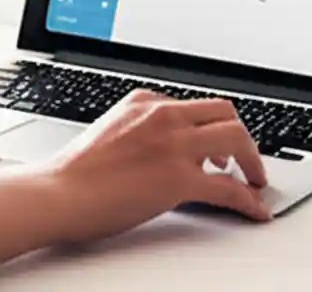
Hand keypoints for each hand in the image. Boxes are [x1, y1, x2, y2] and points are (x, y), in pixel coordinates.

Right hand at [43, 90, 270, 243]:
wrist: (56, 193)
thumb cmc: (73, 173)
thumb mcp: (110, 132)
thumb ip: (141, 133)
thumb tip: (162, 154)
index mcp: (144, 102)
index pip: (194, 106)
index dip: (213, 129)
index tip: (220, 146)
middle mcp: (163, 115)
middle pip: (225, 112)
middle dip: (242, 137)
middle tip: (245, 161)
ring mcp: (173, 145)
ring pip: (236, 138)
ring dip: (253, 161)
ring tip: (255, 181)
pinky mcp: (178, 179)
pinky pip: (228, 187)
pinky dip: (248, 200)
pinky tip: (254, 209)